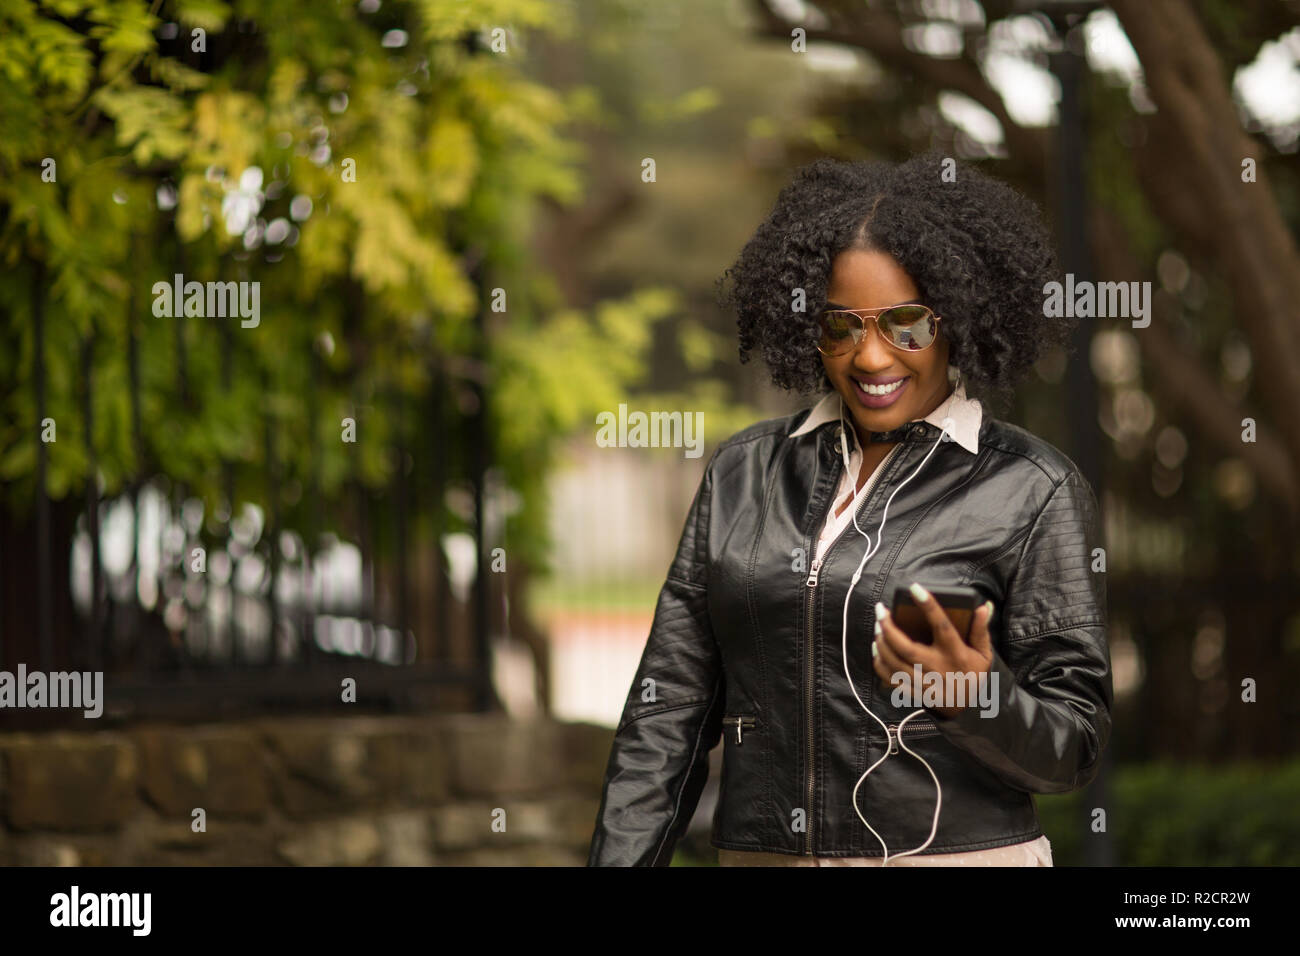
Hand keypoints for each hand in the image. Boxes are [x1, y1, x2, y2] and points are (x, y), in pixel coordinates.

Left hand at [871, 582, 994, 718]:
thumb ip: (981, 630)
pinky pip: (890, 679)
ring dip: (881, 643)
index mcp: (956, 654)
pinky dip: (879, 663)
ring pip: (895, 663)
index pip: (942, 626)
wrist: (971, 710)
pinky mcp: (914, 693)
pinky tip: (877, 648)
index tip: (915, 588)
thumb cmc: (974, 674)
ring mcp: (925, 683)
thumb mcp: (984, 654)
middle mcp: (939, 668)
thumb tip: (983, 606)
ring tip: (878, 626)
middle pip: (907, 648)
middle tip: (880, 610)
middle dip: (889, 628)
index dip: (929, 606)